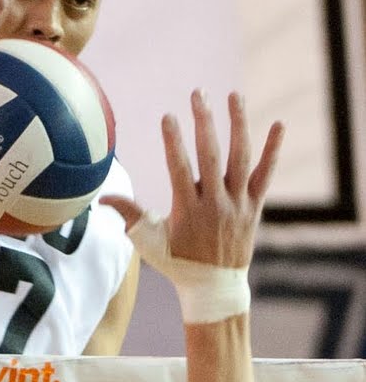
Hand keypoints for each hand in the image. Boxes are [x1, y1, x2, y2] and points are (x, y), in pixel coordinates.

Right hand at [103, 91, 283, 265]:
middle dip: (204, 123)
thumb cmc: (177, 263)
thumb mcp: (149, 242)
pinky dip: (273, 150)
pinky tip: (278, 124)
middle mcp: (215, 204)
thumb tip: (102, 198)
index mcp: (188, 210)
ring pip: (240, 158)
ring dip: (237, 124)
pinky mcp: (254, 206)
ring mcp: (237, 204)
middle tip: (198, 94)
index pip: (179, 169)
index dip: (173, 142)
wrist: (214, 288)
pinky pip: (265, 174)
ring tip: (234, 95)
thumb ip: (129, 216)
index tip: (168, 117)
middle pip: (210, 156)